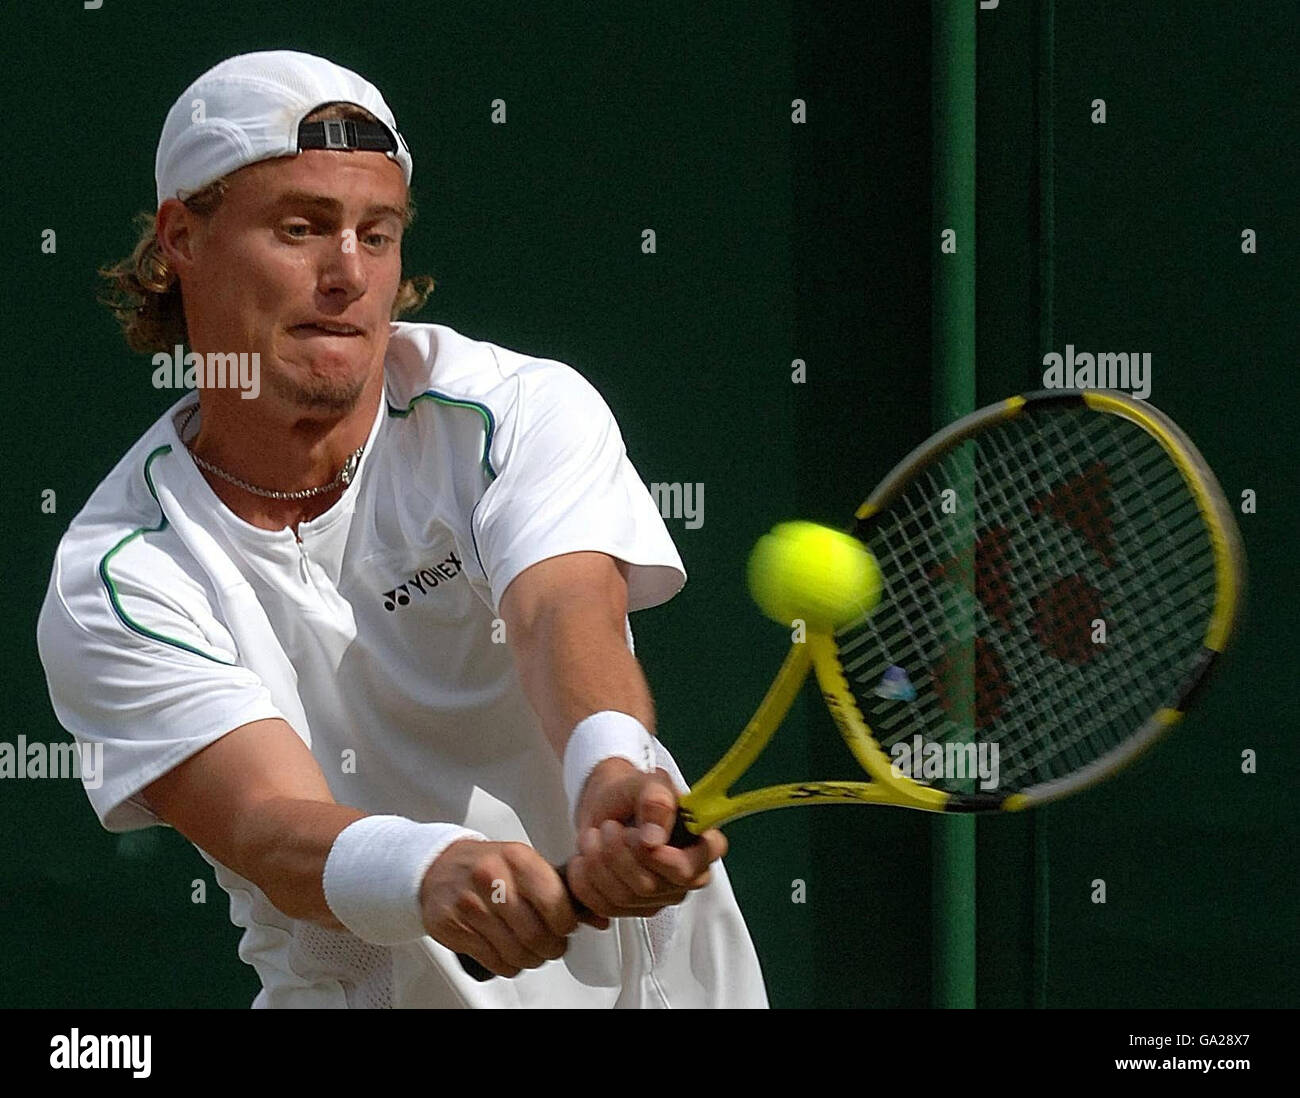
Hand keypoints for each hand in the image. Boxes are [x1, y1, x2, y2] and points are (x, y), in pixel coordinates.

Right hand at [420, 839, 579, 977]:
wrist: (440, 865)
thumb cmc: (491, 865)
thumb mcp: (527, 865)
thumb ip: (562, 890)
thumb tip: (599, 918)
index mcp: (517, 858)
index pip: (554, 903)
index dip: (566, 924)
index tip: (566, 927)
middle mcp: (492, 878)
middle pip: (536, 934)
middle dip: (551, 948)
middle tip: (552, 946)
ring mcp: (469, 904)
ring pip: (516, 953)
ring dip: (532, 959)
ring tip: (532, 950)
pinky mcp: (452, 927)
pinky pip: (494, 961)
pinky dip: (509, 965)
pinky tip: (509, 951)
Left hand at [566, 758, 727, 919]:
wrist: (606, 804)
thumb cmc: (631, 793)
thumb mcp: (645, 783)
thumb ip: (655, 801)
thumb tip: (654, 838)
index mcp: (702, 843)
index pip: (699, 866)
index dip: (669, 860)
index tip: (642, 840)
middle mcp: (687, 875)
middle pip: (652, 885)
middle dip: (619, 854)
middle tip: (608, 827)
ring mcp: (660, 896)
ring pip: (625, 897)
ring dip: (599, 863)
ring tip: (593, 835)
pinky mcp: (632, 908)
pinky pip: (605, 905)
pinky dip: (585, 880)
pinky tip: (584, 858)